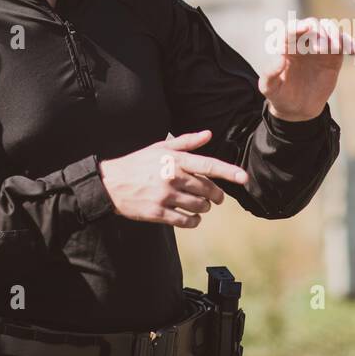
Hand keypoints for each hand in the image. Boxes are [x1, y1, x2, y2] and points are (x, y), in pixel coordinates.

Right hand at [98, 130, 247, 227]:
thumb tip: (208, 134)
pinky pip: (186, 221)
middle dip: (216, 195)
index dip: (228, 172)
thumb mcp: (160, 148)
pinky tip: (192, 218)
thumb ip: (186, 142)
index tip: (244, 178)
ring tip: (201, 205)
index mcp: (175, 159)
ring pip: (199, 206)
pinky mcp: (158, 213)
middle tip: (216, 198)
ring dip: (204, 208)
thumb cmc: (137, 163)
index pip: (208, 165)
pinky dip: (194, 221)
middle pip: (208, 189)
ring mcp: (165, 196)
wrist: (110, 184)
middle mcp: (172, 177)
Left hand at [260, 16, 352, 120]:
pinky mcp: (333, 56)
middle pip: (312, 24)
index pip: (291, 29)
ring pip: (329, 29)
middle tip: (321, 48)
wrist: (299, 109)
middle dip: (318, 30)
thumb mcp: (270, 89)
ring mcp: (319, 47)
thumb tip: (278, 59)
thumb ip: (270, 75)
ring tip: (337, 48)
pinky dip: (349, 43)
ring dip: (334, 33)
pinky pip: (342, 43)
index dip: (298, 27)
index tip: (306, 28)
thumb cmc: (281, 96)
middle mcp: (303, 42)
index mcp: (286, 45)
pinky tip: (354, 51)